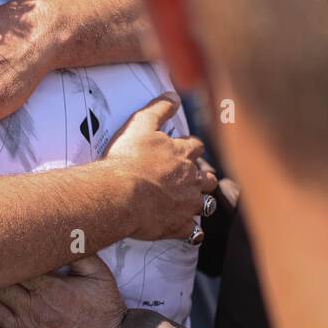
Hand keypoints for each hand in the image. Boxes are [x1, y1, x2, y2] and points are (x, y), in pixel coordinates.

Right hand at [103, 94, 217, 240]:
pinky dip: (191, 231)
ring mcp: (187, 205)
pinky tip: (188, 231)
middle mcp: (190, 179)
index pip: (196, 147)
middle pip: (207, 177)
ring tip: (192, 204)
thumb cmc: (127, 159)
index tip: (187, 151)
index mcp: (182, 154)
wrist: (120, 192)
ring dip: (200, 203)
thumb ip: (159, 108)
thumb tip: (174, 95)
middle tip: (193, 179)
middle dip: (202, 177)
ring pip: (205, 204)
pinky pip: (192, 232)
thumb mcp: (140, 124)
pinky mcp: (178, 226)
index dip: (192, 148)